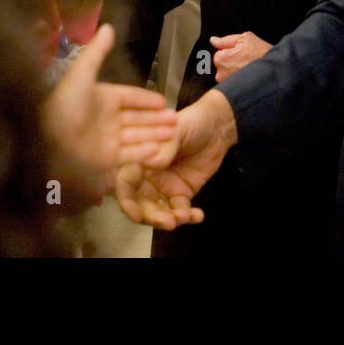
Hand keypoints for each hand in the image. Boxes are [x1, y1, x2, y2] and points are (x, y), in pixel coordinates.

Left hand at [41, 25, 177, 206]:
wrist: (47, 138)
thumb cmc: (65, 103)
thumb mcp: (82, 72)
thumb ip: (97, 52)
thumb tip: (108, 26)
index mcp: (103, 98)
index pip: (130, 97)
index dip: (146, 99)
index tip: (164, 101)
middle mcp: (107, 119)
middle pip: (137, 118)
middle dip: (156, 118)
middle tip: (175, 119)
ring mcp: (108, 139)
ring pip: (137, 135)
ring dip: (155, 134)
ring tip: (173, 132)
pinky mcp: (106, 159)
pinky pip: (130, 154)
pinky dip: (144, 151)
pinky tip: (159, 148)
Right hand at [116, 90, 236, 229]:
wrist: (217, 128)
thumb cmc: (191, 122)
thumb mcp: (176, 129)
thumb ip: (164, 146)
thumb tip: (150, 162)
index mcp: (140, 159)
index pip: (126, 183)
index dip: (127, 201)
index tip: (135, 214)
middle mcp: (147, 177)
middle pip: (141, 204)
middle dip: (150, 217)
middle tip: (166, 222)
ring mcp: (164, 187)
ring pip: (159, 211)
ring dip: (168, 220)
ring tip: (183, 218)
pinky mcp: (181, 193)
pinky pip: (180, 211)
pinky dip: (188, 217)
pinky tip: (198, 215)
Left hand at [209, 31, 271, 81]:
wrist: (275, 70)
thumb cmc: (261, 53)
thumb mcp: (244, 39)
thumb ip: (226, 40)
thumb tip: (214, 40)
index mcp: (220, 59)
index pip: (219, 54)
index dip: (231, 52)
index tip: (241, 53)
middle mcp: (221, 74)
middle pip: (222, 65)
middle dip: (232, 62)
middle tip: (246, 60)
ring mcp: (228, 84)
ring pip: (228, 74)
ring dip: (236, 71)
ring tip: (248, 68)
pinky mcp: (235, 91)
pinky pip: (234, 83)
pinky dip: (240, 80)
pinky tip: (249, 77)